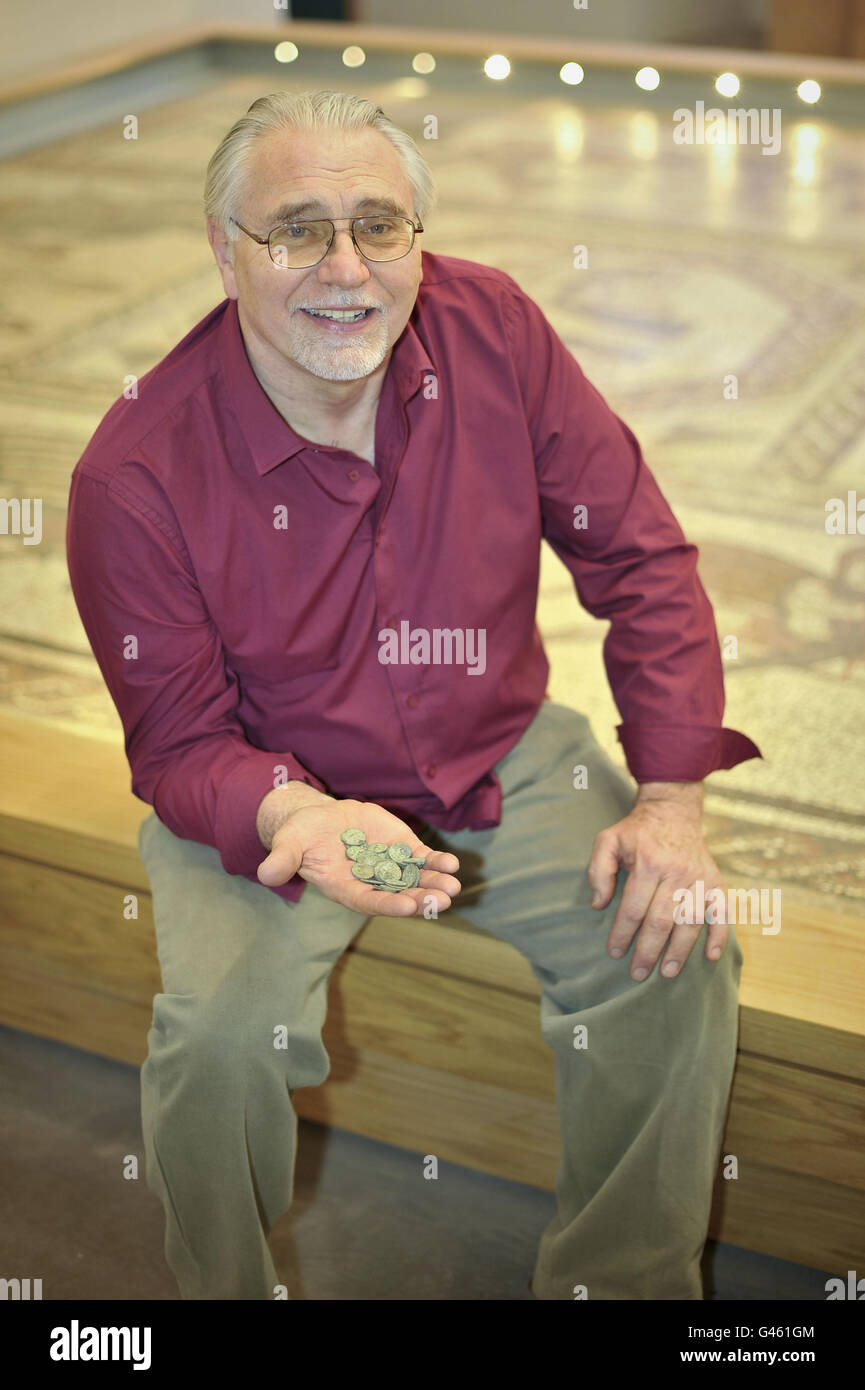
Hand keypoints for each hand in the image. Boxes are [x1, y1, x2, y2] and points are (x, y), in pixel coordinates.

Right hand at [257, 796, 460, 916]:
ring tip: (454, 887)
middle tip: (442, 901)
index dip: (388, 905)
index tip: (408, 908)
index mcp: (345, 888)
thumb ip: (282, 861)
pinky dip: (437, 862)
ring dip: (435, 884)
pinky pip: (422, 858)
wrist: (319, 821)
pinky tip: (452, 864)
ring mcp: (389, 866)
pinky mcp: (400, 848)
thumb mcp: (288, 845)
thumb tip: (265, 874)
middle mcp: (371, 882)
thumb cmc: (300, 837)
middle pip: (398, 895)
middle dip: (421, 898)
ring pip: (416, 880)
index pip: (369, 901)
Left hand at [586, 782, 726, 979]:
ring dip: (679, 951)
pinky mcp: (715, 882)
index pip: (634, 908)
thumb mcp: (607, 841)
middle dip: (648, 951)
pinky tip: (711, 956)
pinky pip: (722, 912)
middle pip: (661, 921)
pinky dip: (719, 935)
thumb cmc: (636, 832)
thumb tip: (599, 904)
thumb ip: (598, 871)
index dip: (622, 934)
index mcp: (649, 864)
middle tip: (638, 974)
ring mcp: (699, 879)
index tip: (614, 953)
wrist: (673, 812)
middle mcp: (676, 873)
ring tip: (667, 973)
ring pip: (690, 922)